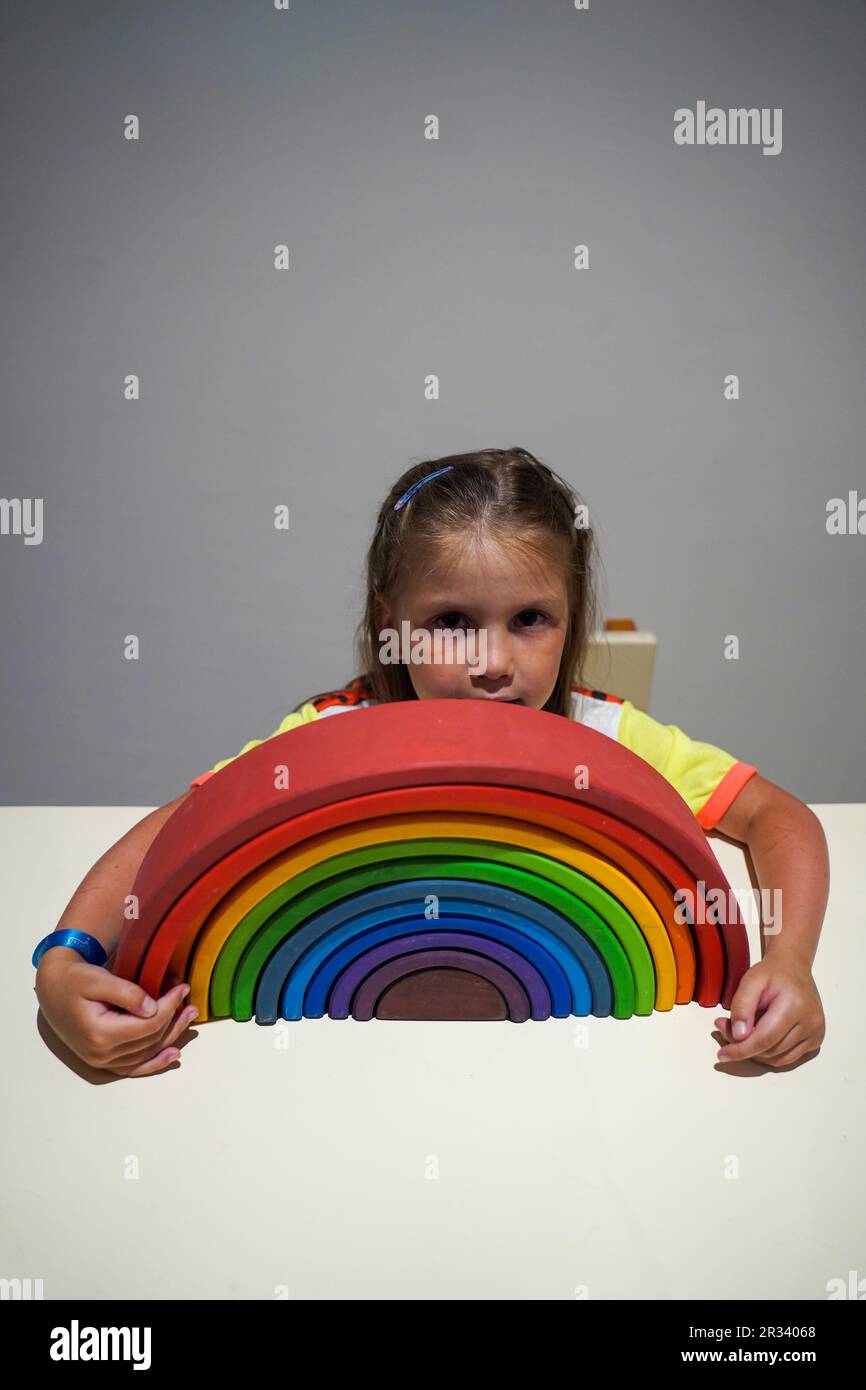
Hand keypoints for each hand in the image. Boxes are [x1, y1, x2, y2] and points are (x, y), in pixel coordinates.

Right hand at [34, 950, 198, 1076]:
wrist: (53, 989)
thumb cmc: (74, 980)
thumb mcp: (98, 979)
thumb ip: (126, 993)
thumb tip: (152, 1008)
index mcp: (100, 1034)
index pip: (148, 1024)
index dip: (170, 1007)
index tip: (182, 988)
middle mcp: (101, 1054)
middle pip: (150, 1040)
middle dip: (174, 1020)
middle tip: (192, 1004)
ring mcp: (102, 1061)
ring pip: (146, 1053)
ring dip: (170, 1037)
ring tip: (188, 1019)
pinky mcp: (103, 1060)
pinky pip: (134, 1067)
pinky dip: (155, 1063)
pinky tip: (173, 1054)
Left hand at [713, 954, 824, 1067]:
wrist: (793, 968)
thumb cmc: (772, 973)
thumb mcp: (750, 980)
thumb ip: (742, 1006)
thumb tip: (738, 1035)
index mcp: (795, 1005)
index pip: (765, 1039)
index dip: (741, 1050)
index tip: (722, 1055)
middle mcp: (811, 1021)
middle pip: (770, 1050)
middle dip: (744, 1047)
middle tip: (724, 1029)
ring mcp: (816, 1032)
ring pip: (778, 1059)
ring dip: (756, 1053)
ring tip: (741, 1033)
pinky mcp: (816, 1039)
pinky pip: (788, 1058)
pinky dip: (769, 1054)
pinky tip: (758, 1038)